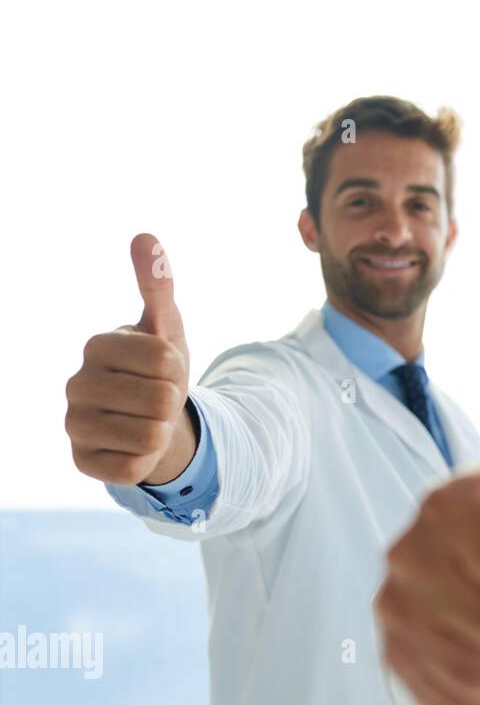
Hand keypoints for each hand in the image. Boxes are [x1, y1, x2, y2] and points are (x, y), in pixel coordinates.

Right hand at [65, 233, 194, 484]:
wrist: (152, 419)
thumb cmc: (158, 370)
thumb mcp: (167, 328)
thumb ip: (158, 285)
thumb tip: (145, 237)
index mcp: (97, 346)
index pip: (165, 360)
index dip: (179, 368)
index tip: (165, 369)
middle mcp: (75, 384)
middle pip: (161, 399)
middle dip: (173, 402)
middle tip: (158, 398)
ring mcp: (74, 425)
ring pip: (150, 435)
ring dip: (162, 431)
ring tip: (149, 420)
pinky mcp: (82, 462)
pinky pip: (136, 467)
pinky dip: (148, 460)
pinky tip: (134, 447)